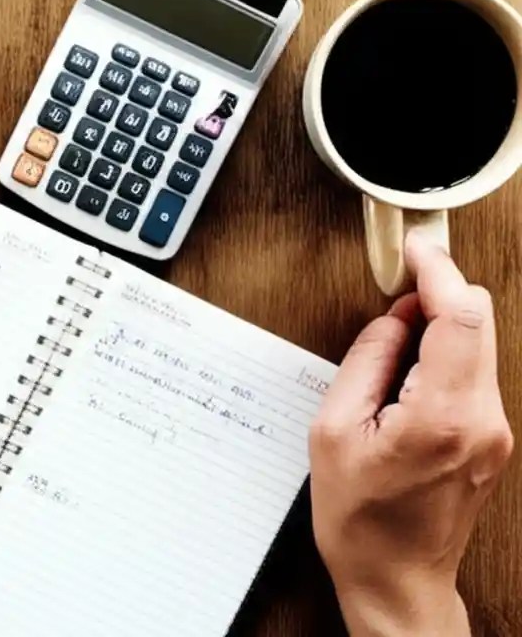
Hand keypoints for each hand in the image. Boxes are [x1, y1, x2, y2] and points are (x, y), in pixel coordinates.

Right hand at [309, 235, 513, 635]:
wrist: (396, 578)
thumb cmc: (360, 520)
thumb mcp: (332, 432)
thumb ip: (365, 363)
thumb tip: (391, 320)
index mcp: (441, 416)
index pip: (460, 316)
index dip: (438, 271)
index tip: (417, 249)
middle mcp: (483, 420)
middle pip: (478, 322)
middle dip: (436, 297)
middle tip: (393, 297)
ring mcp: (496, 431)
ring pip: (477, 346)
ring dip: (437, 332)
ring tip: (388, 361)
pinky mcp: (494, 438)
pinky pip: (474, 375)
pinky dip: (443, 360)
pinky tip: (406, 384)